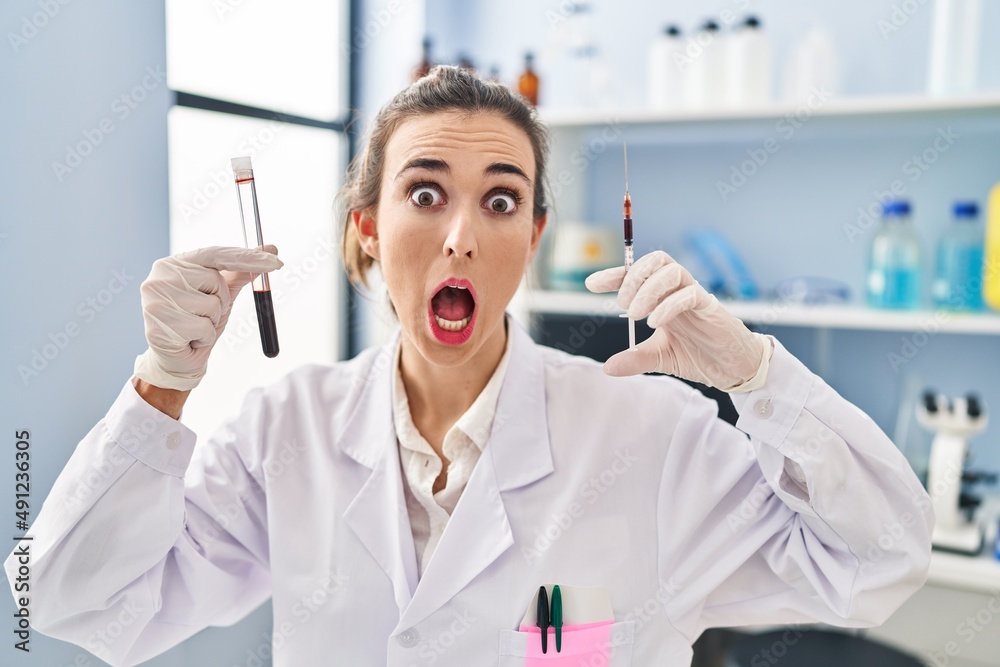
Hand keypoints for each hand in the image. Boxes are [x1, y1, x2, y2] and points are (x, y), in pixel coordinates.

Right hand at [133, 245, 282, 390]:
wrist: (177, 360)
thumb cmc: (197, 322)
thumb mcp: (222, 295)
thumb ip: (241, 272)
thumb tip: (270, 249)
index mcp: (175, 263)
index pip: (216, 254)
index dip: (248, 257)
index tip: (276, 261)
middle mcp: (161, 276)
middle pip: (216, 280)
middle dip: (221, 301)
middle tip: (205, 314)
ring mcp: (157, 299)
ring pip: (212, 305)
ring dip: (212, 322)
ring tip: (195, 328)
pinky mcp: (159, 324)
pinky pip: (204, 328)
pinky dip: (205, 338)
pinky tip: (189, 340)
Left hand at [585, 250, 770, 390]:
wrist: (733, 370)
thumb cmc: (701, 356)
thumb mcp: (660, 358)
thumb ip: (635, 359)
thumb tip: (607, 367)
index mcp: (664, 298)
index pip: (638, 275)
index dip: (614, 275)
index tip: (591, 284)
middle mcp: (678, 291)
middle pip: (656, 261)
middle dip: (632, 277)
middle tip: (622, 304)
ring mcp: (695, 296)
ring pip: (672, 270)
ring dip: (648, 288)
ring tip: (635, 314)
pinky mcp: (711, 308)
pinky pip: (690, 294)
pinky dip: (668, 305)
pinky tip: (655, 322)